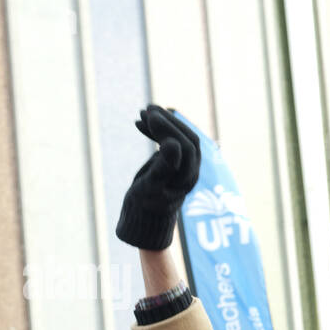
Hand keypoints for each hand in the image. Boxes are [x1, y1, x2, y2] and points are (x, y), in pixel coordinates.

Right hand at [116, 104, 201, 249]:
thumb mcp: (151, 187)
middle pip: (185, 138)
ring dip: (161, 124)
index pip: (186, 144)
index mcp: (188, 176)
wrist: (142, 220)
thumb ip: (163, 166)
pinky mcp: (171, 165)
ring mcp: (182, 167)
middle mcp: (190, 171)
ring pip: (177, 138)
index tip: (148, 115)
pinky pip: (168, 143)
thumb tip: (172, 143)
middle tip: (147, 109)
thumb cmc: (145, 206)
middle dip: (167, 122)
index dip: (169, 127)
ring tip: (141, 113)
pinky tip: (139, 124)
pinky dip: (155, 132)